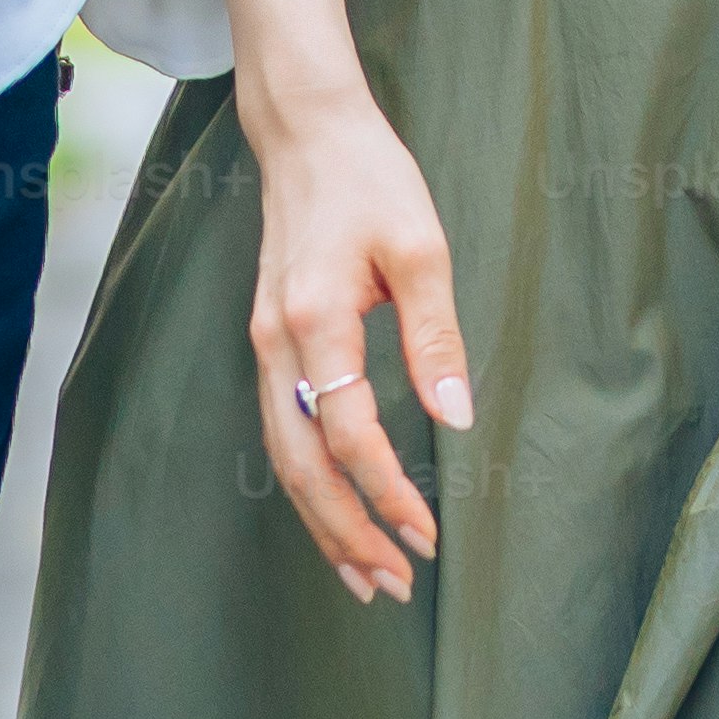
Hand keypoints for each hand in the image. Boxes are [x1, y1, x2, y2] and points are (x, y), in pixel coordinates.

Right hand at [237, 80, 472, 601]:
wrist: (307, 135)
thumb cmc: (371, 181)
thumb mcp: (422, 246)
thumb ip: (436, 336)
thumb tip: (454, 417)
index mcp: (314, 317)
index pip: (348, 433)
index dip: (386, 491)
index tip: (427, 532)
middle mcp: (275, 342)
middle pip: (301, 464)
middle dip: (345, 532)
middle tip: (392, 584)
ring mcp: (263, 345)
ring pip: (283, 457)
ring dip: (321, 521)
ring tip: (363, 574)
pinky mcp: (268, 343)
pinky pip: (281, 431)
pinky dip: (307, 482)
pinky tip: (336, 511)